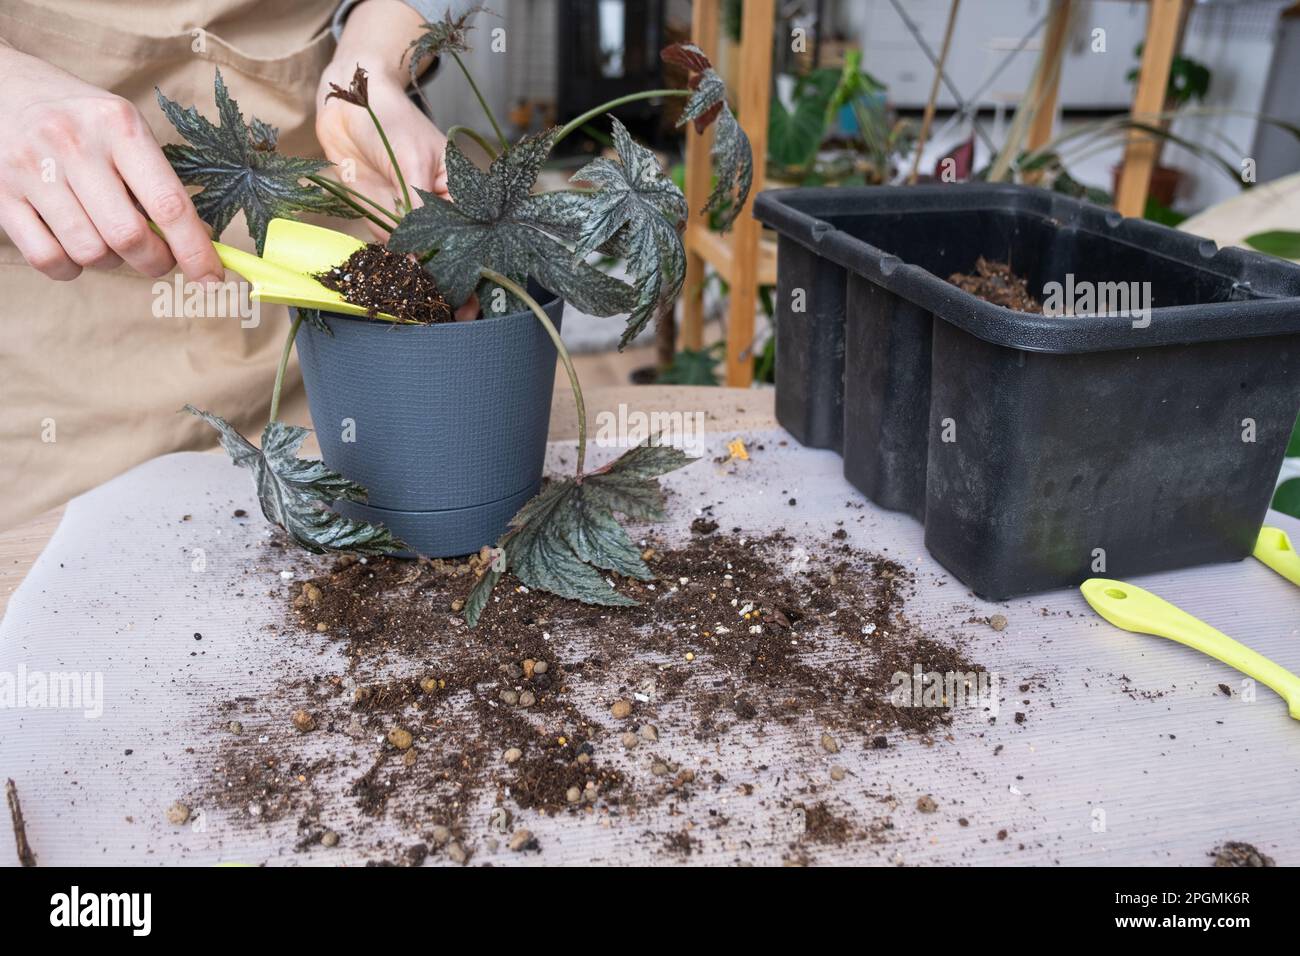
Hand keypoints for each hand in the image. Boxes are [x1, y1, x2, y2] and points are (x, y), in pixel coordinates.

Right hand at [0, 46, 222, 282]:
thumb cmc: (77, 117)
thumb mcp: (123, 129)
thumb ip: (157, 181)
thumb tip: (199, 241)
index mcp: (118, 125)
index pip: (168, 203)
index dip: (195, 251)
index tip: (211, 278)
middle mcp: (73, 143)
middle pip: (129, 236)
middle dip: (154, 261)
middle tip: (156, 258)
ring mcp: (31, 169)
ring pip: (90, 253)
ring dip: (109, 263)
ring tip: (107, 240)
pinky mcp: (0, 194)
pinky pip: (48, 259)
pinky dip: (70, 268)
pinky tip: (73, 247)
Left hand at [317, 0, 475, 318]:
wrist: (348, 99)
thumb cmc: (389, 117)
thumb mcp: (408, 160)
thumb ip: (413, 209)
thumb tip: (416, 256)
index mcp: (458, 191)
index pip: (472, 237)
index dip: (474, 269)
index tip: (471, 299)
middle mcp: (438, 208)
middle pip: (448, 254)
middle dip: (451, 287)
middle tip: (455, 316)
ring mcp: (409, 215)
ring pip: (418, 258)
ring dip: (420, 285)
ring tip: (429, 313)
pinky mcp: (382, 217)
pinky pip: (388, 250)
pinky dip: (390, 270)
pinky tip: (395, 291)